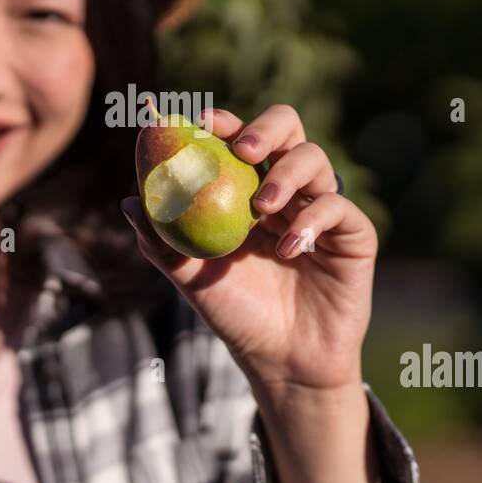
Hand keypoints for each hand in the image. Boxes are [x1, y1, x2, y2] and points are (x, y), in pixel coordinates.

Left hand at [122, 104, 377, 397]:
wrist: (282, 361)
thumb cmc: (235, 314)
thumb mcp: (191, 279)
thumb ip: (162, 241)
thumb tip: (128, 203)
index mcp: (247, 188)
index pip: (239, 138)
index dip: (224, 121)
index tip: (203, 121)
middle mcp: (287, 189)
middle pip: (287, 128)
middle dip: (265, 128)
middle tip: (243, 149)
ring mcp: (321, 208)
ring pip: (315, 159)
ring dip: (287, 174)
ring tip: (263, 207)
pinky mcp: (353, 234)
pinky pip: (337, 207)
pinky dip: (312, 219)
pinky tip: (290, 248)